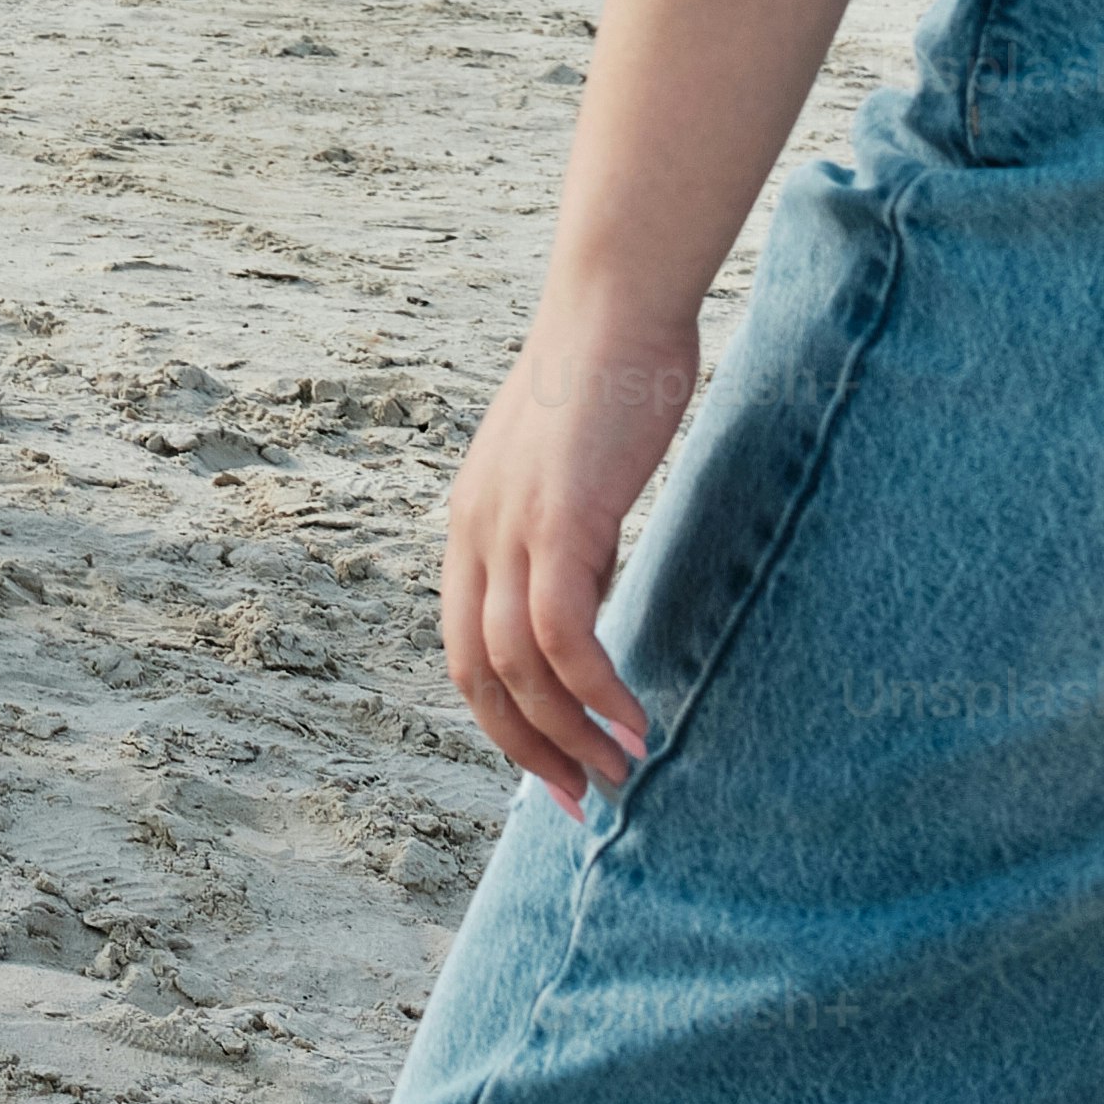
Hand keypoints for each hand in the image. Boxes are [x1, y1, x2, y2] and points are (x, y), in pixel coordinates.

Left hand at [440, 293, 712, 816]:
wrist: (616, 301)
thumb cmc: (609, 376)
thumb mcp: (573, 471)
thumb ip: (570, 532)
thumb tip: (594, 589)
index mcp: (472, 525)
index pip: (465, 650)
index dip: (504, 722)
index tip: (556, 770)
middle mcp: (475, 532)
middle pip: (478, 676)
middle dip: (529, 751)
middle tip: (585, 801)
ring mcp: (510, 527)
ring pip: (519, 668)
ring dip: (570, 734)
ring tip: (623, 772)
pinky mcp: (559, 519)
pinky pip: (563, 633)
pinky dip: (596, 690)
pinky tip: (638, 721)